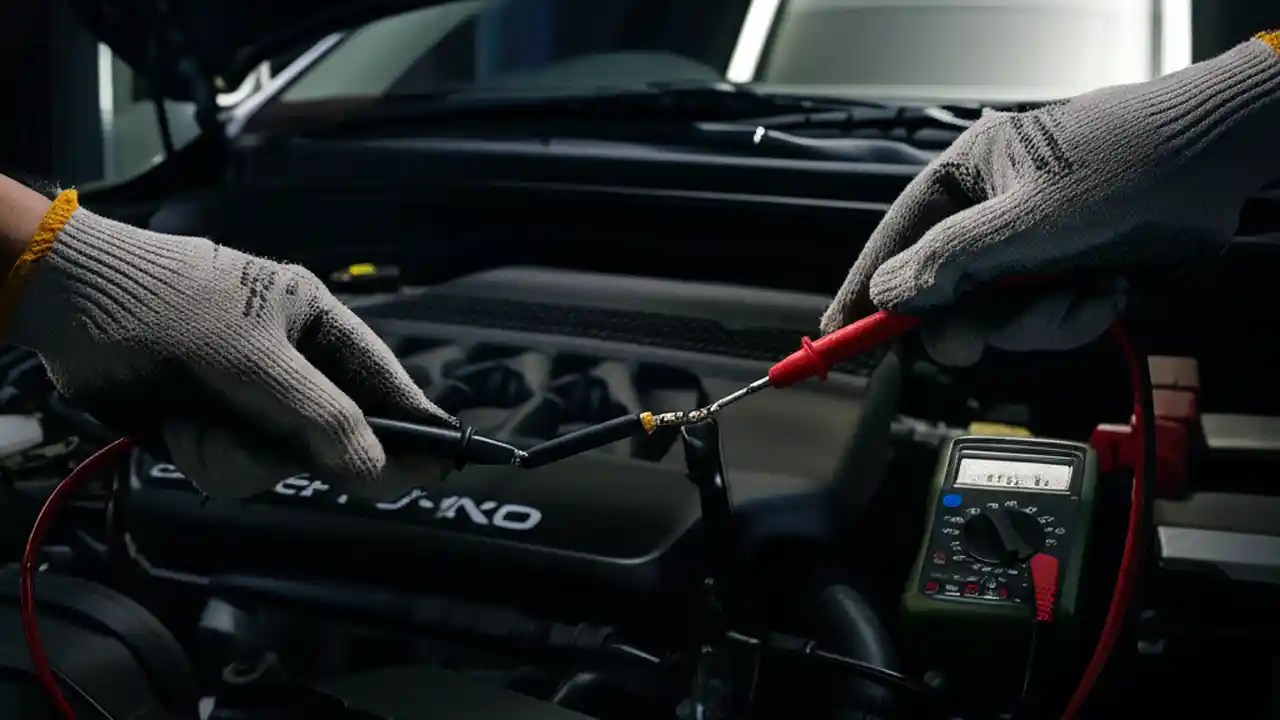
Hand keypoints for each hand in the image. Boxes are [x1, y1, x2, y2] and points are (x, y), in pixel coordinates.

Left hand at [6, 192, 454, 498]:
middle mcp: (289, 360)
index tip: (441, 463)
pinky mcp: (211, 422)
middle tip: (280, 449)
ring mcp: (249, 395)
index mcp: (315, 321)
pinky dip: (210, 458)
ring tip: (202, 429)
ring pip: (281, 459)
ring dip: (242, 456)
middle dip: (299, 449)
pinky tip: (182, 433)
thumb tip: (381, 473)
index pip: (382, 378)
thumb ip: (322, 418)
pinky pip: (237, 464)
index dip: (412, 420)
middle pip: (332, 433)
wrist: (70, 310)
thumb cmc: (173, 311)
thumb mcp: (256, 363)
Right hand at [821, 36, 1279, 364]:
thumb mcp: (1027, 215)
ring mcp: (1027, 252)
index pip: (893, 241)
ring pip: (996, 320)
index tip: (836, 338)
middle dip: (971, 322)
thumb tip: (890, 296)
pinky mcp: (1065, 280)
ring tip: (1082, 291)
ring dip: (1039, 320)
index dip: (863, 292)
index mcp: (964, 180)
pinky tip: (1111, 288)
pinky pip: (1043, 325)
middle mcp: (988, 218)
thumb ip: (952, 260)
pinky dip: (1075, 318)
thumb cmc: (1123, 163)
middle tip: (973, 339)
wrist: (1217, 166)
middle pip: (941, 296)